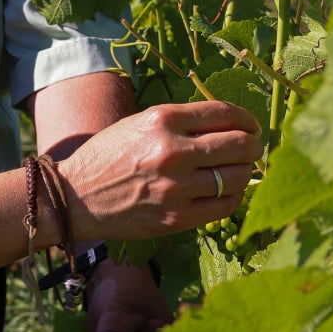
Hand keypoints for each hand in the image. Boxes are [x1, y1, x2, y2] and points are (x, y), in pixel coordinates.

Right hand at [58, 100, 260, 241]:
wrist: (77, 196)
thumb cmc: (109, 155)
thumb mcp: (140, 123)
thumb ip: (182, 122)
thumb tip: (230, 125)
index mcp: (162, 120)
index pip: (224, 113)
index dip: (247, 118)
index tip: (251, 124)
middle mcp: (172, 152)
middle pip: (239, 144)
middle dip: (255, 145)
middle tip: (255, 147)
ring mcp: (176, 188)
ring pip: (238, 177)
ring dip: (247, 171)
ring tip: (242, 169)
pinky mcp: (177, 218)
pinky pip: (225, 205)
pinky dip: (234, 196)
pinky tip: (228, 190)